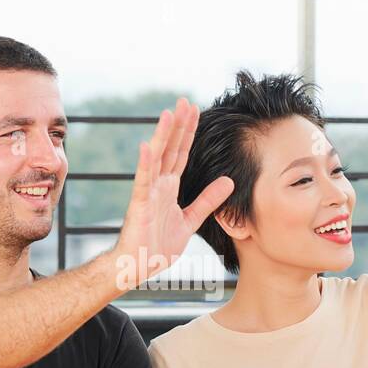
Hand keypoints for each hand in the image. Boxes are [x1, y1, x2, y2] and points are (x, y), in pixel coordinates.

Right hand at [112, 98, 233, 288]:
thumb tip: (228, 181)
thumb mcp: (191, 220)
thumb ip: (208, 200)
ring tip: (168, 114)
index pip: (181, 153)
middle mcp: (158, 185)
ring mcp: (147, 193)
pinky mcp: (139, 206)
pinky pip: (142, 182)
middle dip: (177, 126)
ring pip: (156, 159)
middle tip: (184, 101)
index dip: (188, 132)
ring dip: (162, 136)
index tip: (195, 110)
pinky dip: (145, 165)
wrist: (138, 266)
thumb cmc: (158, 245)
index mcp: (169, 187)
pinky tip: (147, 147)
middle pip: (170, 149)